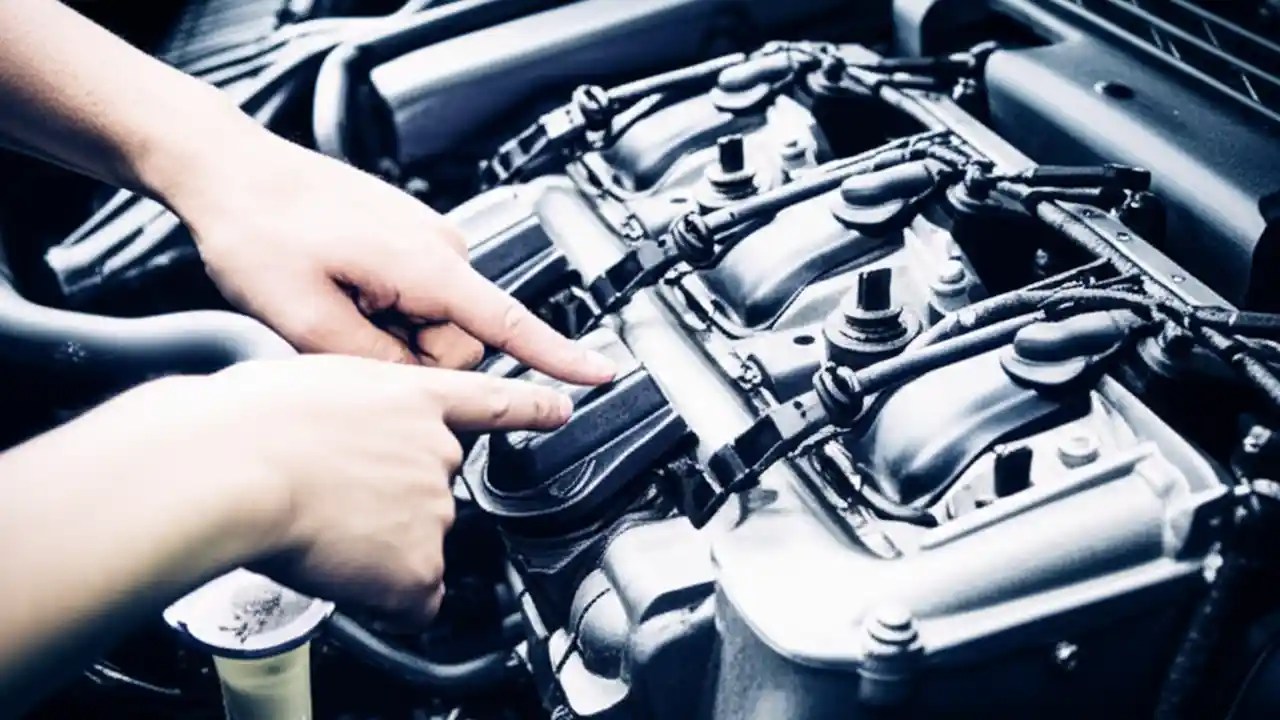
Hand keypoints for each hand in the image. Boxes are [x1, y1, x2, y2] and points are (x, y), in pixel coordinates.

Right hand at [128, 355, 572, 625]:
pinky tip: (341, 571)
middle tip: (336, 504)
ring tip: (322, 529)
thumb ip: (350, 408)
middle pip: (435, 490)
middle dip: (396, 503)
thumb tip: (333, 429)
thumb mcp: (312, 382)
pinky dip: (383, 598)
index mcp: (411, 396)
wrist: (235, 463)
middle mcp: (437, 449)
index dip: (531, 408)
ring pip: (417, 544)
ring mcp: (435, 507)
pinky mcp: (421, 563)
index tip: (561, 410)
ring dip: (380, 547)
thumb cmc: (248, 420)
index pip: (491, 401)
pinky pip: (412, 598)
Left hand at [165, 128, 613, 383]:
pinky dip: (383, 312)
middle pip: (457, 342)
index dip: (558, 356)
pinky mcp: (405, 243)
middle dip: (410, 358)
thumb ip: (375, 365)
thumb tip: (419, 388)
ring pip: (432, 324)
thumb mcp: (305, 318)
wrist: (230, 171)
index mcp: (426, 266)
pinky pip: (414, 299)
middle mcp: (438, 249)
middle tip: (344, 337)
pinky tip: (339, 293)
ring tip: (333, 308)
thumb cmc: (259, 227)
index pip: (508, 324)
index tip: (601, 374)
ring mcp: (423, 242)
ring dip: (390, 335)